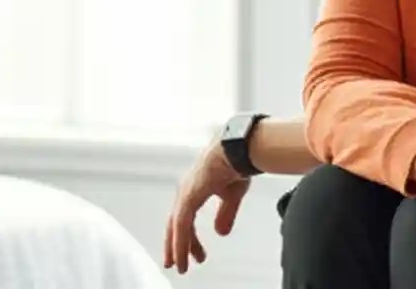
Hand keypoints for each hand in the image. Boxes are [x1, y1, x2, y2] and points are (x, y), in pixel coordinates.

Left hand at [163, 135, 249, 274]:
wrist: (240, 148)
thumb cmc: (237, 163)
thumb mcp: (232, 195)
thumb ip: (225, 214)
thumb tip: (220, 232)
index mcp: (195, 188)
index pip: (185, 217)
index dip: (187, 237)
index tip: (194, 255)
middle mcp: (187, 189)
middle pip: (175, 223)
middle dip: (175, 244)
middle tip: (175, 264)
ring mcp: (186, 192)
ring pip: (176, 226)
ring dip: (177, 248)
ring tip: (179, 266)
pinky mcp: (190, 195)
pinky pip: (181, 224)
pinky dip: (181, 242)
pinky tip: (182, 255)